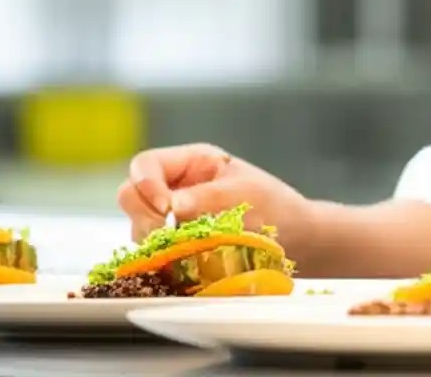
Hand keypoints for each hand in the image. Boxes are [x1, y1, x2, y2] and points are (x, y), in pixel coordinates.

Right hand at [116, 143, 313, 249]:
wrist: (298, 241)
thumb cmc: (275, 208)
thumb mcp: (240, 195)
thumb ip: (202, 199)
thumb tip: (168, 208)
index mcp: (191, 163)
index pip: (144, 165)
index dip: (146, 186)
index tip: (167, 211)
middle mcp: (176, 188)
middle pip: (131, 197)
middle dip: (146, 218)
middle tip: (171, 236)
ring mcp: (173, 220)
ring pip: (139, 230)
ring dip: (155, 243)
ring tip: (188, 252)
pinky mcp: (177, 249)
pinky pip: (154, 255)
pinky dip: (163, 262)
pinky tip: (185, 267)